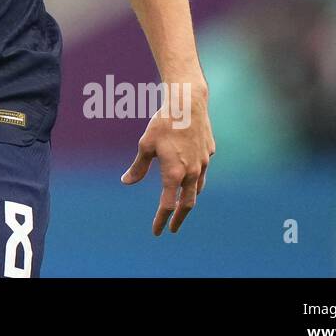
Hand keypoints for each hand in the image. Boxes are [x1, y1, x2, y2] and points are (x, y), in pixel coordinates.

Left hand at [120, 82, 214, 234]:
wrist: (189, 103)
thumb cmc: (163, 122)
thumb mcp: (145, 145)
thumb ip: (138, 167)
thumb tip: (126, 182)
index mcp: (174, 173)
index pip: (167, 205)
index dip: (161, 220)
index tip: (157, 232)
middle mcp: (192, 172)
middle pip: (188, 204)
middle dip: (179, 218)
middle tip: (172, 228)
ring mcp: (203, 163)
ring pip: (198, 189)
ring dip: (189, 200)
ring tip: (182, 206)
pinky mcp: (209, 153)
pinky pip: (202, 170)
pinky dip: (196, 179)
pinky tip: (190, 176)